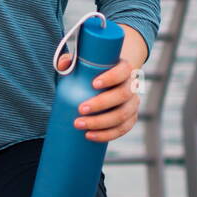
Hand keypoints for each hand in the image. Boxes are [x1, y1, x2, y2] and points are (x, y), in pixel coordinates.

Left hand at [58, 23, 146, 142]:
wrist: (108, 85)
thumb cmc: (93, 72)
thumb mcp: (83, 64)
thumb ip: (70, 61)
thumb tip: (64, 64)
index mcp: (124, 69)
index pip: (123, 71)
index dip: (111, 78)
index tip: (94, 84)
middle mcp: (132, 86)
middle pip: (122, 95)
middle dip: (101, 104)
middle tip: (81, 109)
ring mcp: (133, 104)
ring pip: (122, 115)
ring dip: (101, 123)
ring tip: (79, 124)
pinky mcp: (130, 119)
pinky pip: (122, 129)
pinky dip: (106, 135)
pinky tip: (90, 135)